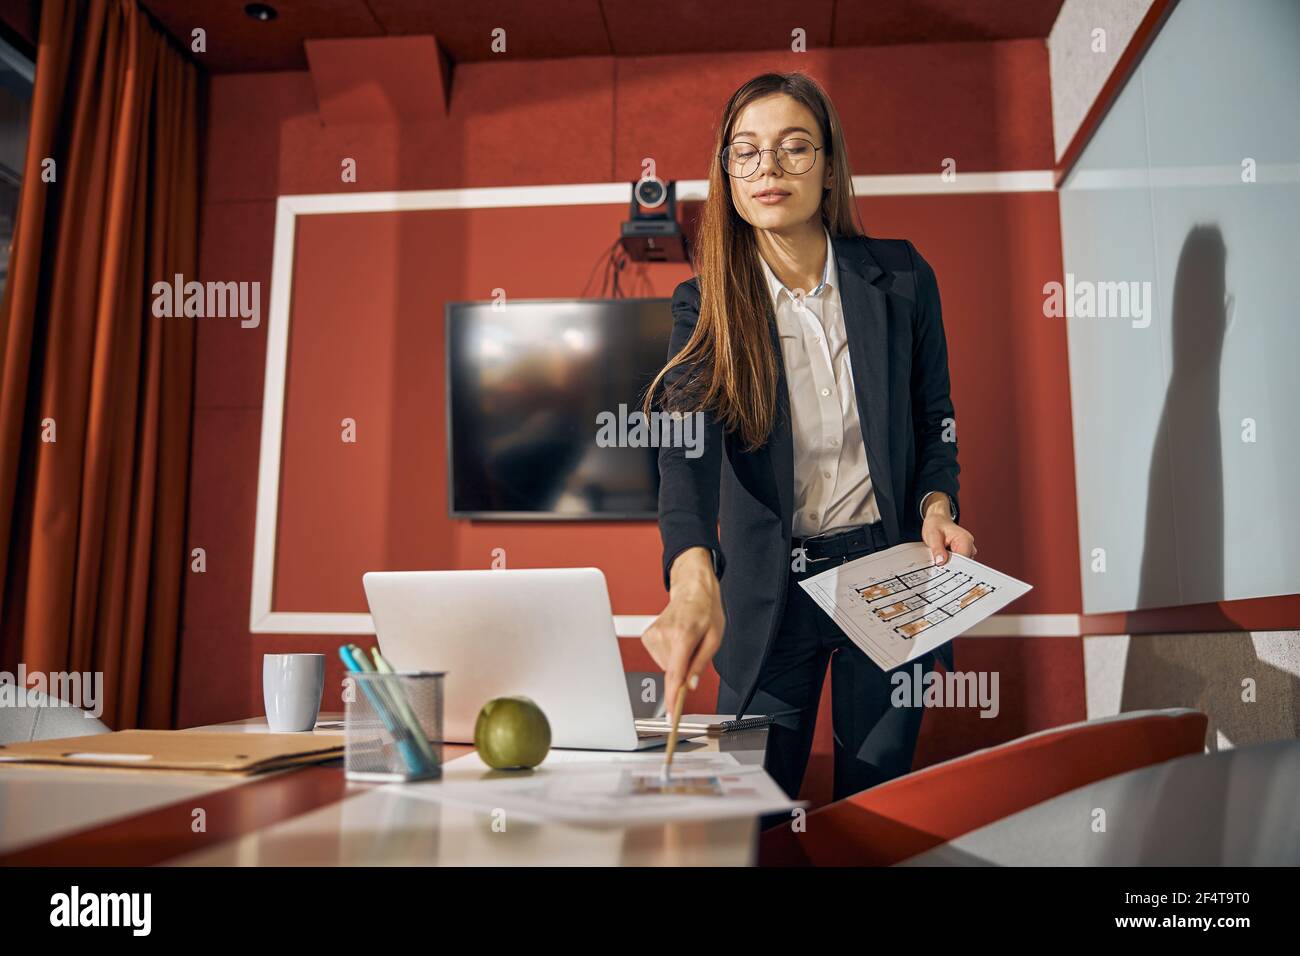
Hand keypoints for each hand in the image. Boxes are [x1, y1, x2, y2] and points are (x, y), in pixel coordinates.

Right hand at [641, 547, 724, 712]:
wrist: (692, 591)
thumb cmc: (705, 611)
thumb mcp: (715, 638)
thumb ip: (701, 663)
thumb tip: (691, 685)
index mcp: (683, 635)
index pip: (675, 674)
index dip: (673, 697)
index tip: (671, 714)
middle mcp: (664, 635)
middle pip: (672, 672)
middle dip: (685, 668)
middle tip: (695, 648)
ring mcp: (652, 635)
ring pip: (666, 666)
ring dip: (678, 660)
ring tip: (686, 640)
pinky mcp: (646, 637)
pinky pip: (660, 658)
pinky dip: (670, 654)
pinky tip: (676, 639)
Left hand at [921, 494, 975, 564]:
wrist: (937, 521)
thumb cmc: (936, 525)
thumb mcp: (932, 535)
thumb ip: (937, 549)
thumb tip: (940, 561)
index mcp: (965, 540)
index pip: (964, 561)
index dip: (952, 567)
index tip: (942, 567)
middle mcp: (969, 546)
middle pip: (962, 564)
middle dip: (949, 566)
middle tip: (938, 561)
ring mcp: (967, 551)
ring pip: (959, 565)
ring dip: (948, 565)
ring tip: (939, 557)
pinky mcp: (962, 555)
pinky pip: (956, 563)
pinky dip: (948, 563)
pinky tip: (942, 558)